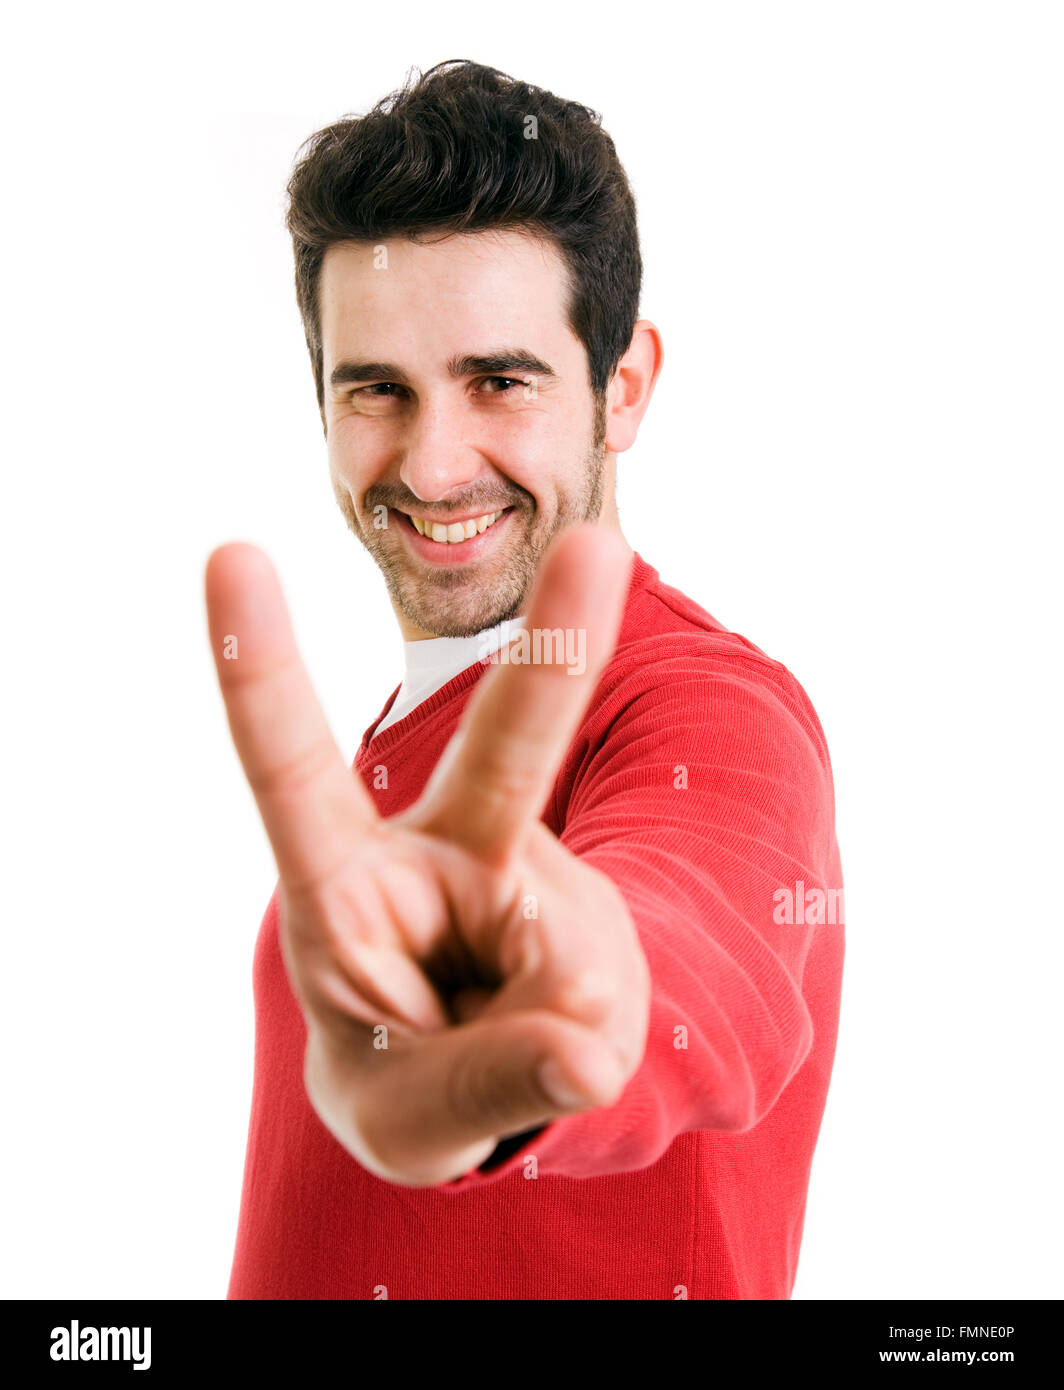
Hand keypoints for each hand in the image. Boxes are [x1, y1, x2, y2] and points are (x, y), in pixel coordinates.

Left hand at [205, 524, 650, 1185]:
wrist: (488, 1088)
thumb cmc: (406, 1082)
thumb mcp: (412, 1120)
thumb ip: (486, 1086)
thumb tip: (586, 1053)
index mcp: (343, 884)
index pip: (290, 771)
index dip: (259, 671)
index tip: (232, 552)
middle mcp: (441, 852)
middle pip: (505, 752)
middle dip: (556, 653)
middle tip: (602, 551)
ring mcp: (527, 872)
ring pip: (576, 937)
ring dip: (560, 1026)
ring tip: (511, 1075)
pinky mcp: (588, 909)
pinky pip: (608, 984)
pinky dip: (587, 1045)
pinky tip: (556, 1047)